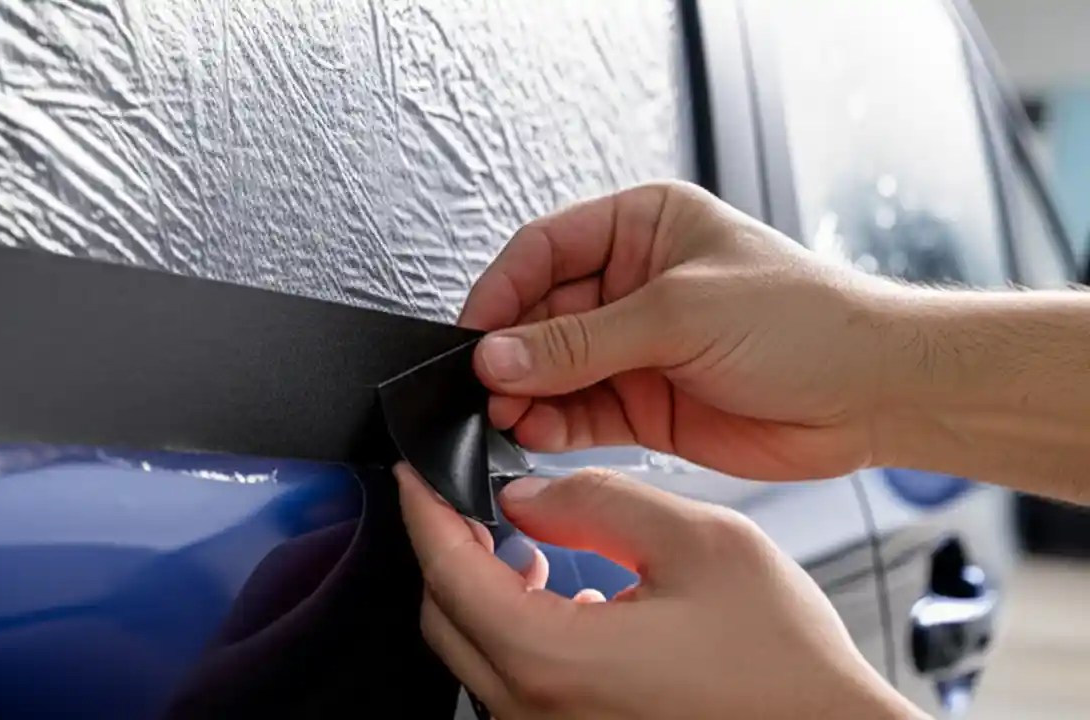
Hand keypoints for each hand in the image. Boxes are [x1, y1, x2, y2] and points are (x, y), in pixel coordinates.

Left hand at [394, 463, 923, 718]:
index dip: (424, 509)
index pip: (448, 572)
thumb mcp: (701, 543)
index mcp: (555, 661)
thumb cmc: (786, 667)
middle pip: (446, 616)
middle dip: (447, 548)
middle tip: (467, 500)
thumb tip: (525, 495)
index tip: (416, 473)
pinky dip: (517, 632)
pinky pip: (514, 685)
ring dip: (484, 591)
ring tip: (521, 543)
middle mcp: (539, 712)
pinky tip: (564, 597)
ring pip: (476, 653)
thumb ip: (599, 502)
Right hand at [460, 182, 895, 480]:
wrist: (873, 393)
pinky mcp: (644, 405)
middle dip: (511, 352)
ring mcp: (637, 348)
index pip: (544, 250)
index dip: (502, 291)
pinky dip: (552, 426)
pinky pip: (579, 414)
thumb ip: (582, 340)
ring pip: (554, 370)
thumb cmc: (807, 320)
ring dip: (525, 394)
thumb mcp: (681, 313)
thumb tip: (500, 354)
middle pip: (541, 315)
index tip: (473, 332)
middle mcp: (633, 286)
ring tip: (506, 415)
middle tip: (486, 384)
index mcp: (643, 229)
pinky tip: (534, 434)